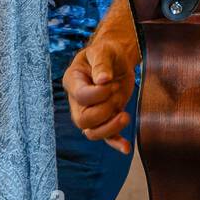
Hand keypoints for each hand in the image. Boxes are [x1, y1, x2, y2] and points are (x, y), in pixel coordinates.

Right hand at [63, 28, 140, 153]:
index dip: (98, 94)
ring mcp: (90, 112)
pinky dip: (116, 143)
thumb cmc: (107, 52)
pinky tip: (126, 148)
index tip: (111, 82)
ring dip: (110, 127)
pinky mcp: (105, 119)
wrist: (116, 59)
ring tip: (125, 114)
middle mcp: (77, 101)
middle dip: (105, 110)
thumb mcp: (104, 51)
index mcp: (73, 81)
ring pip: (92, 133)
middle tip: (117, 93)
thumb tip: (103, 80)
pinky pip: (107, 137)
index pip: (80, 96)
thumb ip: (102, 64)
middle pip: (83, 119)